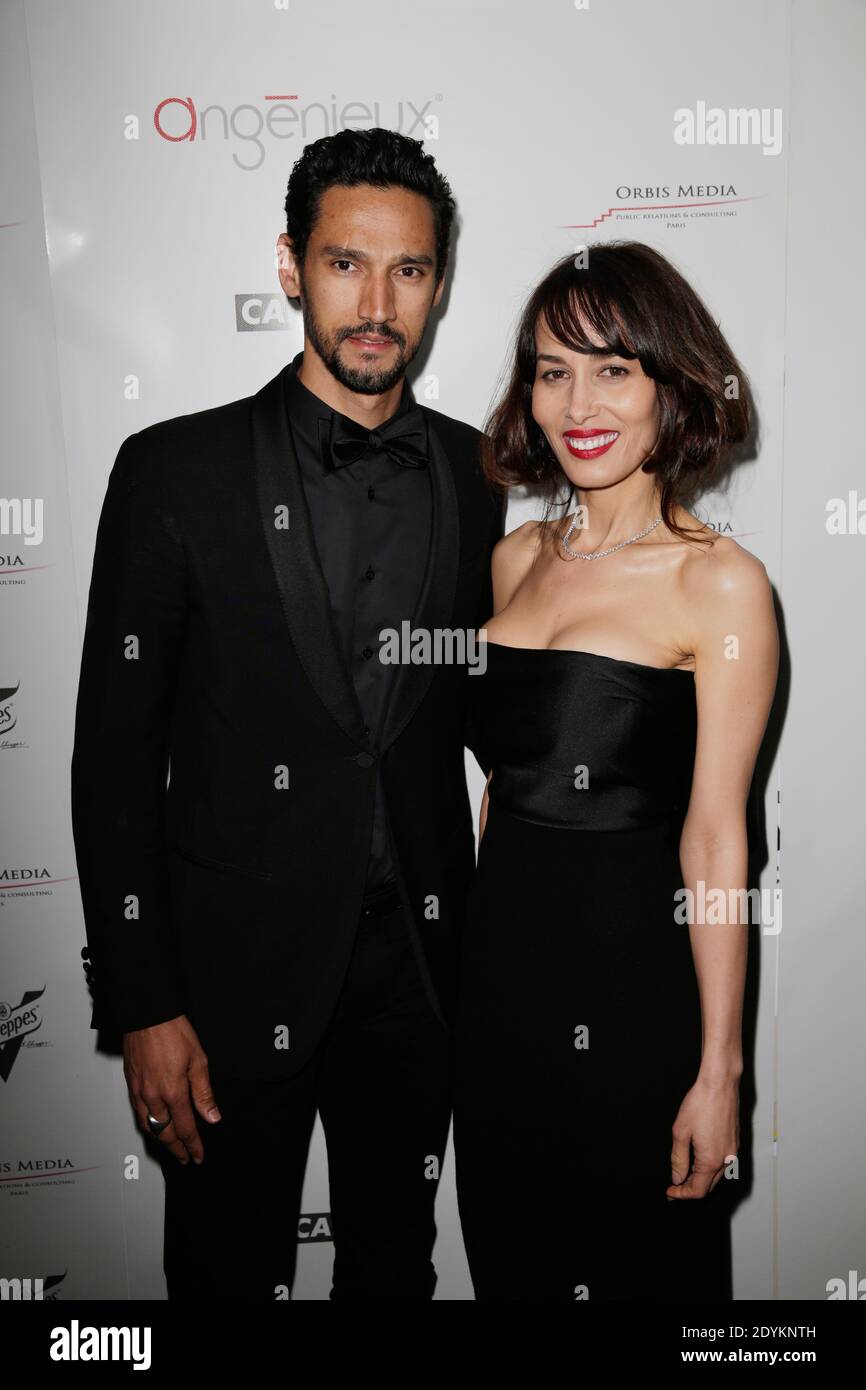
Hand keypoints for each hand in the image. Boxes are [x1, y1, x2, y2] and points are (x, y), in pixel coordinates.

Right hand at [123, 1015, 220, 1164]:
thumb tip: (212, 1116)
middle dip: (176, 1148)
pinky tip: (152, 1124)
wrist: (146, 1014)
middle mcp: (152, 1096)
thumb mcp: (198, 1060)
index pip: (185, 1128)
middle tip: (184, 1158)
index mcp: (173, 1092)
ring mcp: (139, 1091)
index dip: (192, 1144)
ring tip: (170, 1146)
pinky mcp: (130, 1083)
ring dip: (160, 1140)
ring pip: (148, 1126)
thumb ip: (203, 1092)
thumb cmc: (172, 1031)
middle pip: (164, 1133)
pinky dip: (147, 1125)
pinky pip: (138, 1113)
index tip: (198, 1156)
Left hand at [666, 1074, 738, 1199]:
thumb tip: (677, 1178)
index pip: (697, 1191)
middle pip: (709, 1186)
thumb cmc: (700, 1104)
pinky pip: (723, 1164)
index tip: (670, 1192)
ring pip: (717, 1176)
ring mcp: (733, 1151)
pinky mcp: (735, 1142)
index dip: (681, 1195)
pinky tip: (698, 1159)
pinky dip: (710, 1168)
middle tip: (675, 1185)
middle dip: (691, 1189)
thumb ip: (678, 1159)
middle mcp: (726, 1160)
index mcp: (711, 1161)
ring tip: (684, 1173)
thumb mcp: (680, 1132)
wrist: (720, 1084)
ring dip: (701, 1179)